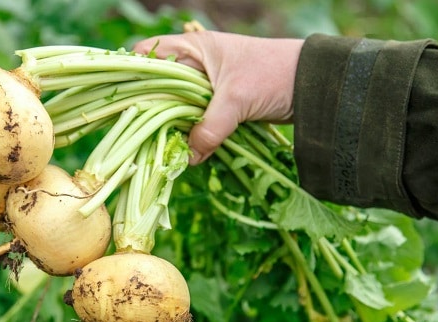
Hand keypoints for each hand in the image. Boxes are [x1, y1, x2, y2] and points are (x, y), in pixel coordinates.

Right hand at [133, 31, 303, 163]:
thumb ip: (210, 128)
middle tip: (139, 132)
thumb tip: (188, 157)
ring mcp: (207, 87)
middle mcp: (195, 65)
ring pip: (176, 108)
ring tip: (159, 145)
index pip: (148, 54)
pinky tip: (183, 149)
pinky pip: (195, 121)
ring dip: (172, 127)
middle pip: (158, 87)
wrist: (315, 86)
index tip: (123, 100)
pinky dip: (190, 134)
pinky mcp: (219, 107)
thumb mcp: (237, 100)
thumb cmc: (274, 75)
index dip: (133, 74)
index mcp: (194, 48)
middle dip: (150, 110)